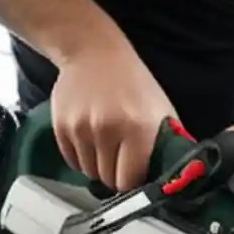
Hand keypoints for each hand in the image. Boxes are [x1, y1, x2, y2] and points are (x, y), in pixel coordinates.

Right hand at [50, 43, 175, 191]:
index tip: (136, 175)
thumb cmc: (133, 83)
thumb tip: (173, 178)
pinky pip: (72, 161)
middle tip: (121, 159)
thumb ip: (166, 144)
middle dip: (116, 175)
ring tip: (106, 145)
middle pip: (108, 179)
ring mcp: (81, 129)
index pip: (130, 180)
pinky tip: (91, 140)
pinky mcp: (61, 127)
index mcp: (138, 128)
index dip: (134, 182)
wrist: (92, 51)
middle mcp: (107, 130)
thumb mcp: (160, 109)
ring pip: (89, 172)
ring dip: (98, 166)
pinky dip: (82, 158)